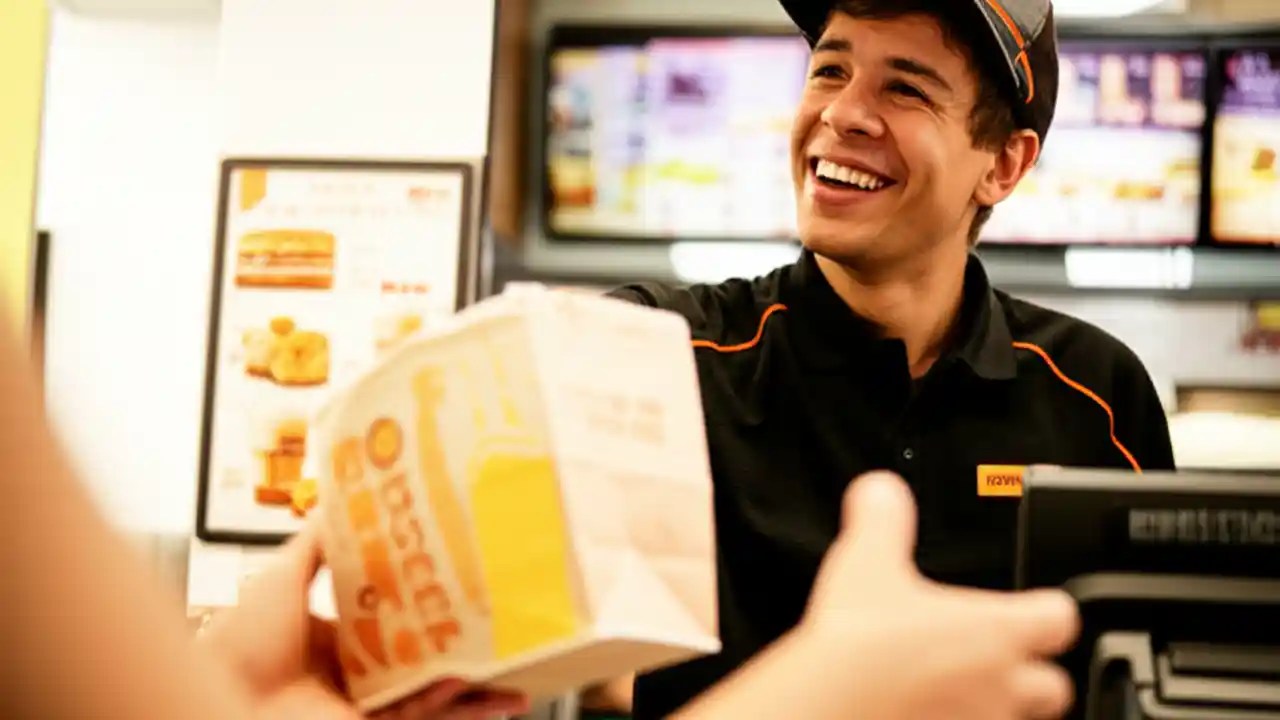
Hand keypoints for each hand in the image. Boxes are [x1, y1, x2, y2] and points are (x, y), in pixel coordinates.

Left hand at [197, 514, 529, 719]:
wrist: (216, 698)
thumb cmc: (235, 646)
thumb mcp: (282, 578)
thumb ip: (318, 545)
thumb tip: (343, 501)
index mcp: (334, 644)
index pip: (397, 625)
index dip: (432, 612)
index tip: (466, 594)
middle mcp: (353, 679)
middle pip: (425, 666)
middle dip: (468, 660)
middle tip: (508, 644)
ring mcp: (363, 709)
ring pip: (435, 700)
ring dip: (477, 693)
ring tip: (518, 682)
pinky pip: (422, 715)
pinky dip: (453, 705)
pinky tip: (481, 688)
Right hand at [801, 471, 1080, 719]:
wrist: (832, 705)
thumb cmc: (859, 644)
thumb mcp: (866, 561)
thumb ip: (883, 519)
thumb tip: (881, 490)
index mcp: (996, 630)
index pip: (1060, 617)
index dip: (1047, 609)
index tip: (1031, 607)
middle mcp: (1003, 684)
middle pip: (1056, 686)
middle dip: (1033, 674)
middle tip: (995, 660)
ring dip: (997, 707)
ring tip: (957, 692)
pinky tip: (929, 713)